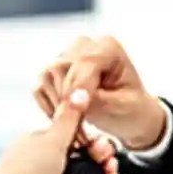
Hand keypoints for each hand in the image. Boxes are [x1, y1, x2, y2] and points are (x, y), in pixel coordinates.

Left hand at [0, 90, 120, 173]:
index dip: (94, 141)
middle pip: (85, 159)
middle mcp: (47, 166)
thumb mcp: (51, 139)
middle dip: (102, 160)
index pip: (76, 137)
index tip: (103, 144)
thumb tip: (78, 93)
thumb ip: (69, 119)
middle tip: (107, 162)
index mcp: (41, 144)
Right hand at [34, 35, 166, 149]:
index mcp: (108, 47)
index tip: (78, 110)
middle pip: (61, 68)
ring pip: (47, 78)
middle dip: (68, 100)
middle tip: (79, 127)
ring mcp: (66, 57)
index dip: (78, 86)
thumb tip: (72, 99)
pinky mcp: (53, 72)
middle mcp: (84, 46)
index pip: (85, 61)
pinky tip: (67, 119)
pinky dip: (50, 108)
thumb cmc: (131, 109)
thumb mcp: (121, 106)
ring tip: (77, 126)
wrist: (129, 115)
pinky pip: (40, 89)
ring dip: (58, 106)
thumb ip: (96, 100)